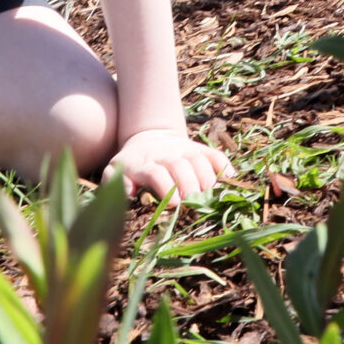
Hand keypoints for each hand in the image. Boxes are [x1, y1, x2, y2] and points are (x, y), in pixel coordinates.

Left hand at [105, 126, 235, 202]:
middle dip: (189, 185)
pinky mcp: (199, 150)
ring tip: (211, 195)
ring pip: (199, 160)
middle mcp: (166, 155)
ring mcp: (185, 150)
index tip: (175, 204)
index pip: (155, 172)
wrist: (148, 139)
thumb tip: (130, 193)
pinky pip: (215, 155)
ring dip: (207, 177)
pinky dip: (223, 165)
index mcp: (144, 163)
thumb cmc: (131, 165)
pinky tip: (228, 178)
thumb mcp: (115, 171)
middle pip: (180, 166)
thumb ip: (117, 182)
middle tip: (195, 202)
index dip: (166, 187)